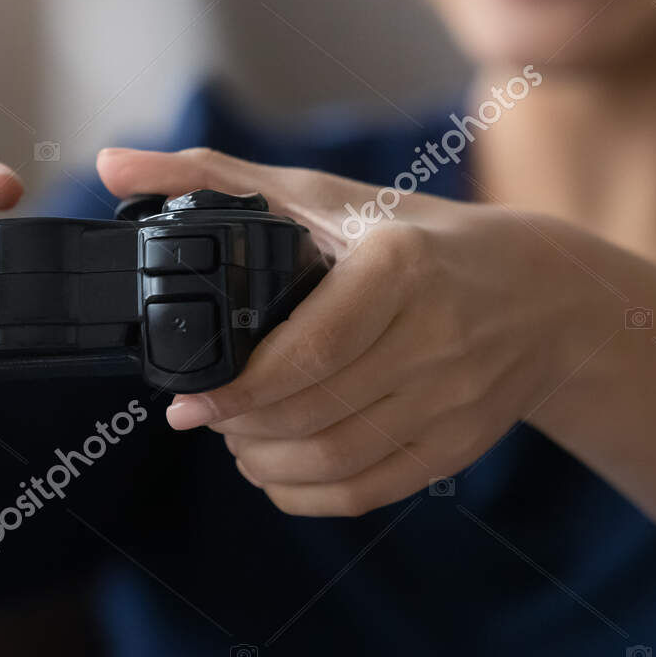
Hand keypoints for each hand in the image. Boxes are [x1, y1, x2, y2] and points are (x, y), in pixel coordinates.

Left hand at [98, 146, 579, 516]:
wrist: (541, 292)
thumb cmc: (419, 237)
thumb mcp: (327, 196)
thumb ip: (216, 178)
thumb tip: (113, 162)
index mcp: (401, 264)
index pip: (311, 350)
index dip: (239, 389)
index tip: (187, 400)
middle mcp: (436, 334)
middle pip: (315, 413)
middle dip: (240, 426)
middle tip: (202, 415)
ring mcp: (453, 398)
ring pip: (338, 459)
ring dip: (266, 463)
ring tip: (236, 440)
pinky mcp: (459, 445)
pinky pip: (370, 491)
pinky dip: (307, 494)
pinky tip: (277, 470)